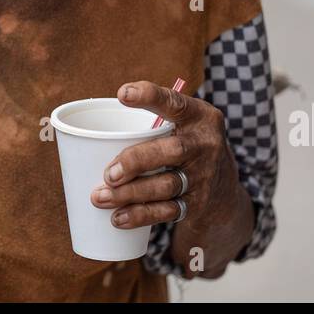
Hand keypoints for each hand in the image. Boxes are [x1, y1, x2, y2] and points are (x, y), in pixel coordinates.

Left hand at [89, 80, 253, 275]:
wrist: (224, 192)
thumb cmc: (185, 149)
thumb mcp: (182, 128)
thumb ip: (151, 125)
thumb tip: (89, 135)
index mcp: (199, 116)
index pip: (175, 102)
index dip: (150, 97)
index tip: (123, 94)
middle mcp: (206, 144)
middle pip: (172, 151)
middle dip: (137, 161)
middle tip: (109, 173)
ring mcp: (204, 176)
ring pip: (166, 185)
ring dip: (130, 193)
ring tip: (100, 197)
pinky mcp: (198, 204)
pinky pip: (167, 211)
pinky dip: (140, 215)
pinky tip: (118, 218)